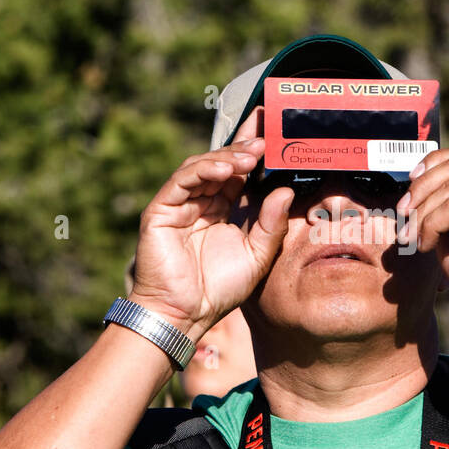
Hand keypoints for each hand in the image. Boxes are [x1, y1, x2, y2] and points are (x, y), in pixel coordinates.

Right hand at [131, 111, 294, 335]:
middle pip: (223, 163)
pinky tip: (225, 168)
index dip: (256, 153)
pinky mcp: (162, 209)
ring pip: (203, 166)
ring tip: (252, 155)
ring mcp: (181, 204)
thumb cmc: (219, 289)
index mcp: (224, 209)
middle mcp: (202, 202)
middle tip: (268, 135)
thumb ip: (272, 225)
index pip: (241, 173)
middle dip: (245, 147)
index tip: (277, 133)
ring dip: (228, 157)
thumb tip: (286, 191)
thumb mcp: (257, 255)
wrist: (185, 314)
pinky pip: (183, 180)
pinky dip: (203, 170)